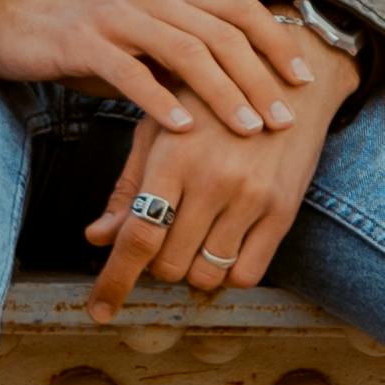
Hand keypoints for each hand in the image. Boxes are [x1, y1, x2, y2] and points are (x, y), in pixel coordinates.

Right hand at [0, 0, 303, 140]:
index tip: (304, 80)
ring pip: (184, 52)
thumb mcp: (144, 42)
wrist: (15, 18)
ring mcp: (118, 19)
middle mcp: (152, 0)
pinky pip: (129, 72)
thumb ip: (185, 59)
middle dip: (258, 79)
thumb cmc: (87, 39)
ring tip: (246, 128)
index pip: (240, 12)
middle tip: (283, 119)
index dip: (276, 44)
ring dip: (222, 92)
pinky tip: (181, 129)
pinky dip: (160, 100)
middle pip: (221, 36)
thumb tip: (240, 92)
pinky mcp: (84, 44)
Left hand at [75, 0, 357, 313]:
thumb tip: (96, 239)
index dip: (113, 282)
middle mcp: (213, 181)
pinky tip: (222, 246)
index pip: (137, 237)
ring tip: (193, 240)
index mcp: (173, 158)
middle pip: (169, 264)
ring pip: (207, 274)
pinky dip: (228, 272)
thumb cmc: (209, 99)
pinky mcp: (283, 210)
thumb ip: (129, 187)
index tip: (98, 310)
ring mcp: (252, 198)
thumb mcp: (160, 130)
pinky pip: (248, 273)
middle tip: (162, 242)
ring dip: (191, 270)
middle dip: (156, 264)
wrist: (288, 73)